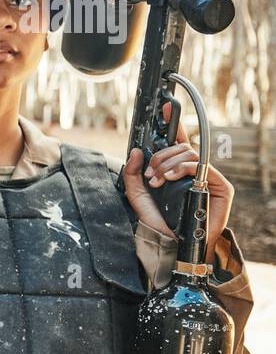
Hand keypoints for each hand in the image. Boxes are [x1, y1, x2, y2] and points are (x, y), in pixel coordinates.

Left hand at [121, 103, 233, 263]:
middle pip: (180, 146)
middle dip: (160, 155)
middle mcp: (192, 171)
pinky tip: (170, 178)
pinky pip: (201, 165)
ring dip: (168, 163)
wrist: (171, 245)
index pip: (176, 142)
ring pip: (189, 153)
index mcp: (175, 170)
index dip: (172, 123)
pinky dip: (182, 168)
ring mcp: (207, 178)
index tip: (164, 107)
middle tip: (150, 174)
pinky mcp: (220, 187)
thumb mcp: (137, 196)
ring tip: (158, 180)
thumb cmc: (158, 223)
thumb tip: (136, 151)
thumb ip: (132, 174)